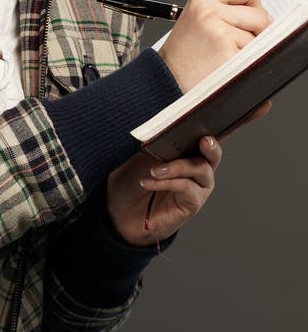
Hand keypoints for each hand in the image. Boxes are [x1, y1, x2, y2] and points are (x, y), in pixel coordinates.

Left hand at [106, 136, 221, 245]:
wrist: (120, 210)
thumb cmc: (130, 178)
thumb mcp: (138, 154)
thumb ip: (152, 140)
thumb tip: (155, 125)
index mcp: (185, 151)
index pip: (201, 136)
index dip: (205, 128)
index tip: (199, 121)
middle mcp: (196, 168)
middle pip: (213, 154)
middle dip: (211, 146)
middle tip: (204, 141)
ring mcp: (196, 187)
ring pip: (201, 169)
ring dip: (177, 166)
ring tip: (154, 170)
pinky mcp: (192, 204)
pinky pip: (187, 188)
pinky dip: (168, 183)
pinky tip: (149, 182)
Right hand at [159, 0, 269, 91]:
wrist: (165, 81)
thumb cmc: (183, 54)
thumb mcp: (199, 19)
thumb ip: (228, 10)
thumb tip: (268, 19)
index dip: (253, 7)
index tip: (247, 20)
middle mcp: (210, 9)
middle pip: (260, 15)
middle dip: (257, 32)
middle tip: (234, 45)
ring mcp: (219, 31)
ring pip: (261, 38)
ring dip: (251, 51)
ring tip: (225, 57)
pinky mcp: (227, 52)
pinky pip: (256, 57)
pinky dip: (247, 66)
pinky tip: (226, 68)